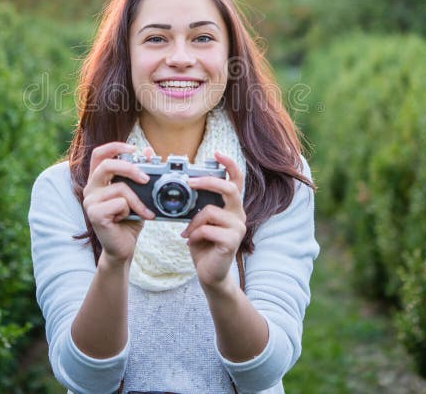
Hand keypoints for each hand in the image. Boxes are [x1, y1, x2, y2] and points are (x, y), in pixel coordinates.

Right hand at [82, 142, 155, 265]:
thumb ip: (141, 173)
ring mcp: (90, 201)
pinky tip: (127, 220)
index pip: (99, 154)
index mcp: (98, 180)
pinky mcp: (94, 214)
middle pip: (107, 165)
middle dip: (130, 168)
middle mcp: (91, 188)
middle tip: (146, 178)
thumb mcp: (138, 194)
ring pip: (120, 188)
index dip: (115, 146)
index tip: (134, 148)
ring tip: (144, 212)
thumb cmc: (129, 220)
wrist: (123, 247)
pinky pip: (120, 203)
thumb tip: (149, 152)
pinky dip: (131, 211)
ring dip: (138, 201)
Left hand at [181, 151, 245, 290]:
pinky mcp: (232, 242)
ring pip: (211, 211)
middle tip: (188, 182)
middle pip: (229, 188)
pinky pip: (207, 229)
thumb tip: (186, 187)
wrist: (209, 273)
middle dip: (207, 182)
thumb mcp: (199, 220)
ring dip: (194, 221)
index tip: (216, 153)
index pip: (236, 180)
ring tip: (188, 231)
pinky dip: (194, 233)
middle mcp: (239, 214)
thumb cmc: (203, 244)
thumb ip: (199, 205)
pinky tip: (191, 241)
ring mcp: (238, 228)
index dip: (229, 164)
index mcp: (231, 206)